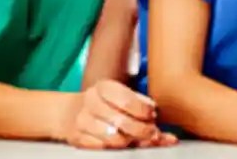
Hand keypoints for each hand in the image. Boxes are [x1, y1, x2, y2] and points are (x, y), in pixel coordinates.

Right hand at [59, 79, 177, 149]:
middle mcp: (91, 101)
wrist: (70, 112)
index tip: (152, 115)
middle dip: (143, 131)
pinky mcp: (78, 138)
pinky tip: (121, 143)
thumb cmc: (105, 104)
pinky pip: (102, 148)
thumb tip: (166, 130)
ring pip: (113, 138)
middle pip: (122, 122)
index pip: (127, 100)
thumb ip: (143, 110)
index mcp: (104, 87)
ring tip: (136, 138)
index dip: (144, 111)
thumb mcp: (121, 98)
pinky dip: (116, 149)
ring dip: (130, 141)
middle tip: (153, 133)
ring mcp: (82, 121)